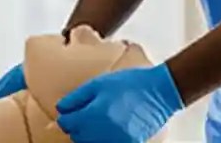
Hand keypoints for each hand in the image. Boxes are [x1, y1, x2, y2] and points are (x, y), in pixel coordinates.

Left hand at [55, 64, 183, 142]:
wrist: (159, 91)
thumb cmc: (129, 83)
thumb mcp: (98, 84)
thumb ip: (77, 98)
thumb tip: (61, 109)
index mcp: (95, 113)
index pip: (67, 124)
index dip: (65, 118)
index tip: (69, 113)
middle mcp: (105, 131)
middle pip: (77, 137)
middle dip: (77, 127)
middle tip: (84, 116)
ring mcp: (118, 140)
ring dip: (89, 136)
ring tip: (96, 122)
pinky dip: (104, 140)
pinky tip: (108, 130)